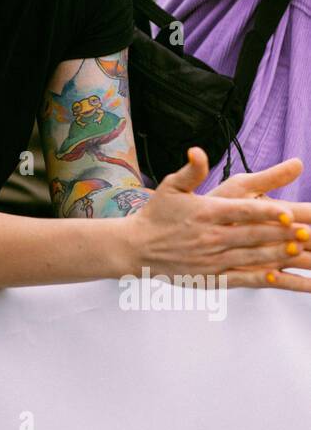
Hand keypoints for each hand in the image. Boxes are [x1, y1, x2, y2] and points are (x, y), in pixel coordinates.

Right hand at [120, 147, 310, 288]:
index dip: (264, 211)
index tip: (285, 212)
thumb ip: (190, 170)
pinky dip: (260, 279)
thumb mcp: (170, 186)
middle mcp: (210, 236)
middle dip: (282, 235)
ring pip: (251, 258)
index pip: (240, 211)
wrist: (136, 248)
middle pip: (252, 235)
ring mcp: (212, 259)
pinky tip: (279, 278)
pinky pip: (240, 278)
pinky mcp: (211, 277)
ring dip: (278, 255)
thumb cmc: (157, 214)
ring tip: (301, 251)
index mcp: (205, 212)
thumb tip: (197, 151)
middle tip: (306, 232)